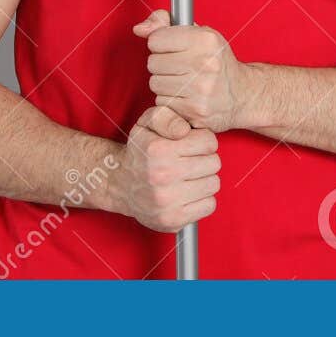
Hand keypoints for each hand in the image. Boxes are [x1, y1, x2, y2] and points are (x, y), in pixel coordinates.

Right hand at [111, 105, 219, 233]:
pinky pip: (209, 205)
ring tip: (188, 177)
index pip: (209, 142)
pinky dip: (202, 199)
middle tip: (190, 161)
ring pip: (214, 184)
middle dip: (205, 160)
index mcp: (158, 150)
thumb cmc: (141, 152)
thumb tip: (184, 129)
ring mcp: (168, 201)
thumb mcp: (147, 123)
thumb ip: (167, 116)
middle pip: (214, 163)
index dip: (203, 141)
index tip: (192, 145)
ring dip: (204, 179)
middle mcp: (163, 175)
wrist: (122, 186)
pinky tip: (188, 193)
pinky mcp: (174, 220)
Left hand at [134, 9, 244, 132]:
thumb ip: (165, 24)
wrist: (242, 95)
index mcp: (205, 40)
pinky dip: (170, 100)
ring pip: (155, 83)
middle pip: (152, 62)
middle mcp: (204, 63)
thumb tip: (139, 29)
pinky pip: (162, 102)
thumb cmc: (217, 61)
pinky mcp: (194, 111)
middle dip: (162, 64)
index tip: (173, 47)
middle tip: (180, 66)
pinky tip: (186, 96)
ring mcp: (199, 89)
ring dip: (164, 83)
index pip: (155, 39)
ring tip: (184, 81)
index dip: (161, 43)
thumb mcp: (199, 34)